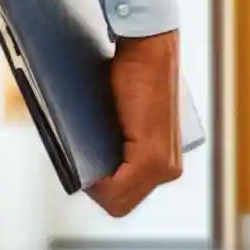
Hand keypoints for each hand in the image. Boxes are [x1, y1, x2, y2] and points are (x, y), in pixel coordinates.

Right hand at [87, 31, 182, 217]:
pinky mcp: (152, 158)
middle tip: (80, 160)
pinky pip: (115, 189)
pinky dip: (95, 182)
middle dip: (94, 186)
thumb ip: (113, 142)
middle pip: (120, 202)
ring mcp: (163, 166)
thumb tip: (84, 160)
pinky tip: (85, 162)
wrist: (148, 47)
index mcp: (165, 162)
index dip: (100, 185)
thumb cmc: (131, 74)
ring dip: (93, 183)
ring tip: (82, 155)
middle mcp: (169, 169)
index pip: (126, 195)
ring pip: (117, 200)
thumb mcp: (121, 118)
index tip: (84, 162)